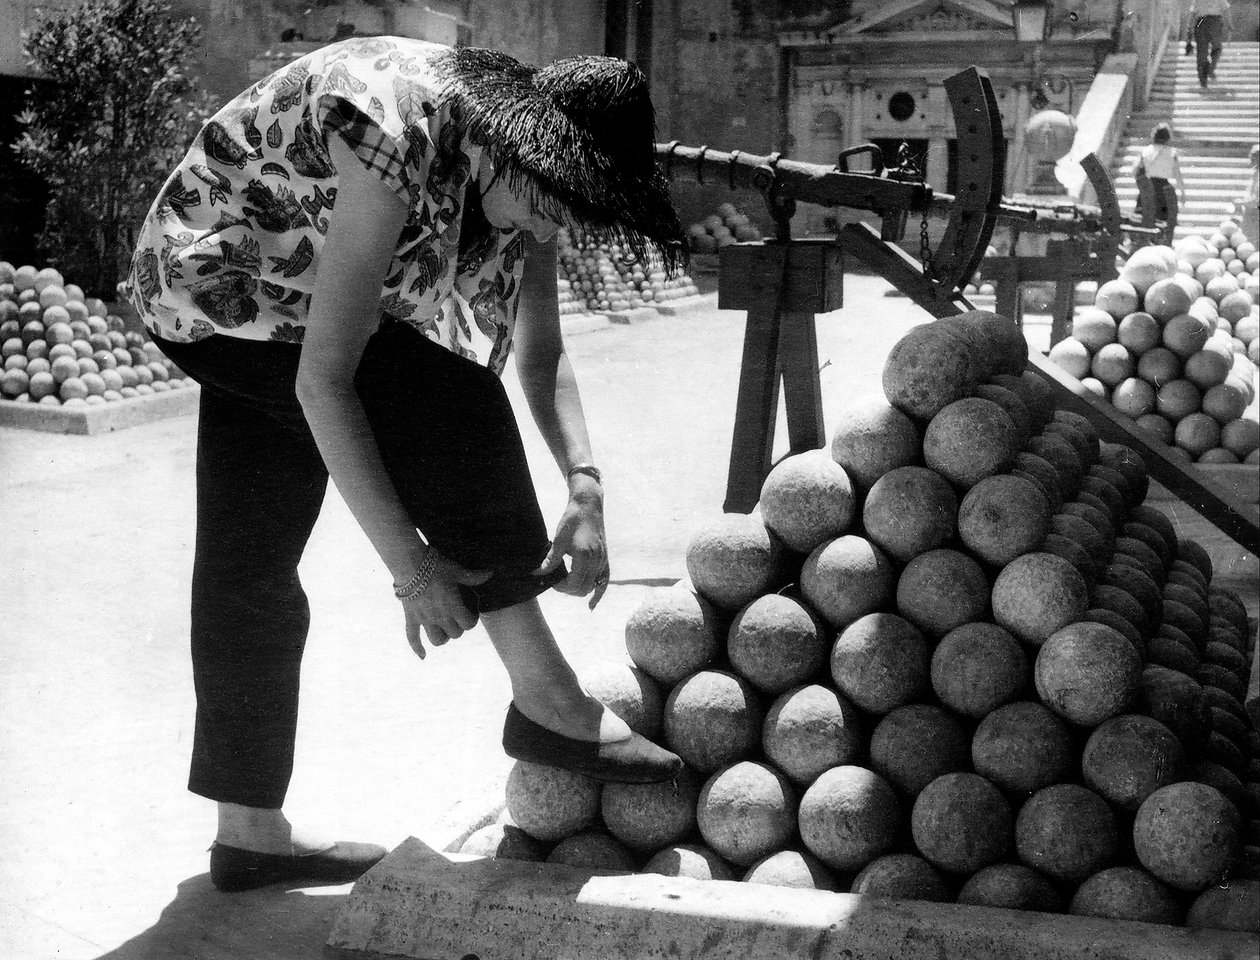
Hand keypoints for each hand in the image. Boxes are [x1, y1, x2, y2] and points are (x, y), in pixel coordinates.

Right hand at [399, 550, 491, 658]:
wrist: (410, 564)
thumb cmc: (436, 566)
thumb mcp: (457, 570)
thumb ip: (473, 577)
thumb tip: (491, 573)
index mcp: (453, 607)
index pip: (468, 625)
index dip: (472, 621)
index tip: (471, 613)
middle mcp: (440, 617)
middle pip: (455, 634)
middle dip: (458, 628)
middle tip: (457, 618)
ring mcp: (425, 619)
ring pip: (437, 640)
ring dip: (443, 637)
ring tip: (444, 630)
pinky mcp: (411, 618)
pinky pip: (412, 638)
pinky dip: (417, 648)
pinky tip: (423, 656)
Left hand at [533, 490, 609, 609]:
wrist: (588, 506)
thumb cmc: (572, 520)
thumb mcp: (558, 541)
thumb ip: (550, 560)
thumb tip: (537, 573)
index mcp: (585, 557)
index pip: (574, 584)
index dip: (561, 587)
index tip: (550, 580)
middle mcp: (597, 561)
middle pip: (583, 589)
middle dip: (568, 590)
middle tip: (555, 581)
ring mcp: (603, 561)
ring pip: (593, 586)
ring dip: (579, 589)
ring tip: (566, 584)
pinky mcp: (605, 558)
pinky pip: (604, 581)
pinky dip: (598, 593)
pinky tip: (591, 605)